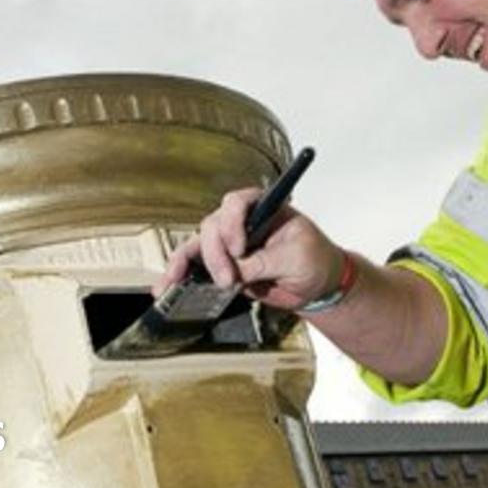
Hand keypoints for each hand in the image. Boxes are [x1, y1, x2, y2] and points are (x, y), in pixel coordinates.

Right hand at [154, 187, 341, 309]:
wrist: (319, 286)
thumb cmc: (316, 260)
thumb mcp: (296, 258)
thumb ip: (264, 262)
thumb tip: (237, 269)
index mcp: (264, 207)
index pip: (237, 202)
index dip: (232, 223)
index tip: (239, 249)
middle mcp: (244, 222)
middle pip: (213, 226)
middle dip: (215, 254)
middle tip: (229, 279)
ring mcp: (230, 243)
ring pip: (199, 245)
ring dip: (189, 263)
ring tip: (178, 282)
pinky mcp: (224, 265)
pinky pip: (196, 266)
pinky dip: (181, 275)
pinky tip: (168, 285)